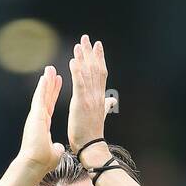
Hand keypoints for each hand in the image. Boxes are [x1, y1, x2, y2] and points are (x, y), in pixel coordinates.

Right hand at [19, 65, 65, 175]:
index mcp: (43, 125)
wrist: (35, 164)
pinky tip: (45, 76)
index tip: (58, 84)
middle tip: (53, 71)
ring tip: (50, 69)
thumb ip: (56, 148)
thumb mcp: (54, 153)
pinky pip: (39, 98)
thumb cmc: (42, 161)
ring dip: (46, 82)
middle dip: (50, 84)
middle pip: (45, 97)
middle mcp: (38, 118)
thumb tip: (59, 148)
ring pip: (42, 95)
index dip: (54, 94)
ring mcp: (36, 116)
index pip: (50, 106)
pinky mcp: (35, 115)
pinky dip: (43, 87)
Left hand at [67, 34, 116, 154]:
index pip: (101, 73)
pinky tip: (73, 61)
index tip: (97, 45)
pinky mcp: (81, 103)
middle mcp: (97, 95)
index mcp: (100, 97)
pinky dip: (76, 72)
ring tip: (78, 45)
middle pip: (95, 69)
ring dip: (82, 58)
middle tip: (86, 38)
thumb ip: (106, 104)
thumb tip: (112, 99)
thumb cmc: (92, 134)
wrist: (92, 147)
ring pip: (87, 74)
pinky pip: (79, 84)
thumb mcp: (101, 115)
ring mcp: (90, 99)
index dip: (99, 58)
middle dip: (90, 53)